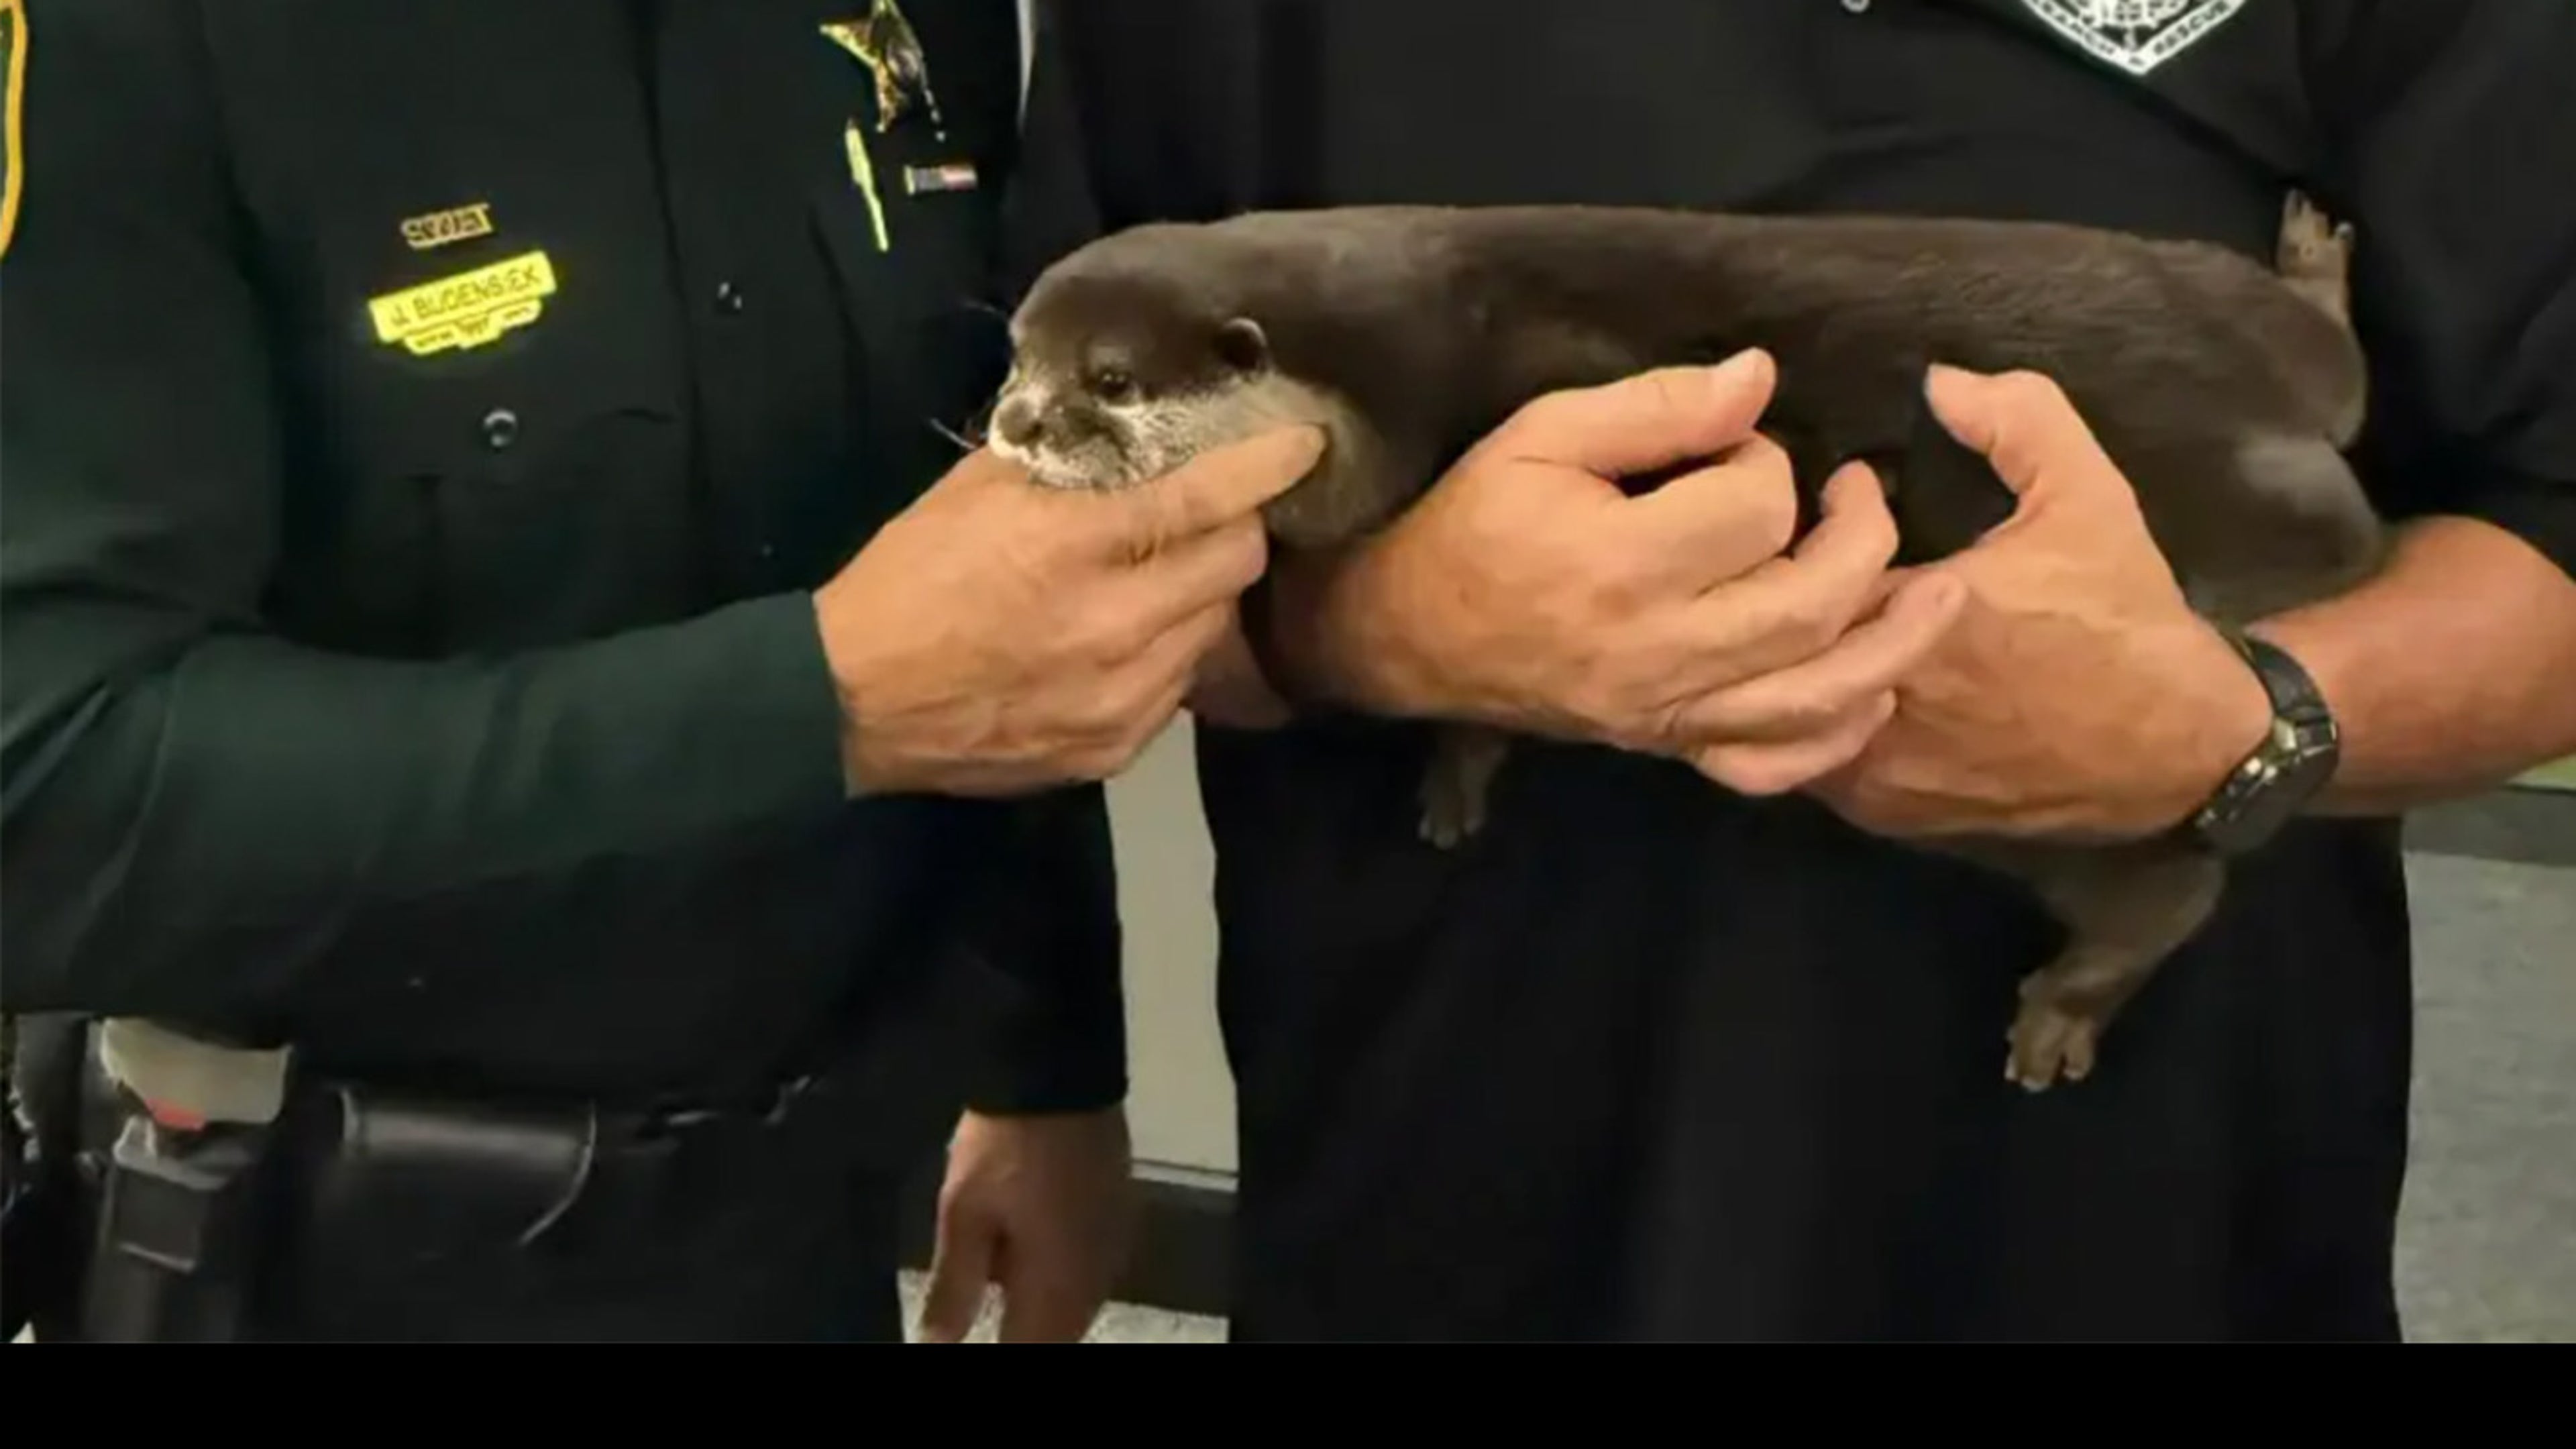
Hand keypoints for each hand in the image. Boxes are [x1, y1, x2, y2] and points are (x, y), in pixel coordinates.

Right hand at [815, 429, 1322, 795]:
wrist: (852, 702)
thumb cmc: (907, 580)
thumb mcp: (971, 493)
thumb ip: (1057, 461)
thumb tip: (1125, 430)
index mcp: (1070, 547)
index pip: (1202, 499)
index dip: (1264, 467)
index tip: (1303, 446)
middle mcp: (1110, 626)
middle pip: (1234, 567)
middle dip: (1237, 532)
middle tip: (1213, 517)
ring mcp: (1118, 697)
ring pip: (1213, 631)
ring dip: (1199, 598)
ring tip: (1156, 583)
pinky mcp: (1112, 749)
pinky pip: (1175, 690)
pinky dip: (1164, 657)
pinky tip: (1121, 643)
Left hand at [918, 1108, 1136, 1343]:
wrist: (1061, 1071)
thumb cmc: (1003, 1145)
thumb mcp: (963, 1213)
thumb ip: (953, 1288)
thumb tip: (937, 1345)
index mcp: (1058, 1287)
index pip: (1028, 1350)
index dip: (1000, 1348)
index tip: (966, 1331)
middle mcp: (1097, 1280)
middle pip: (1057, 1335)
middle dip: (1018, 1332)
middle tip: (976, 1298)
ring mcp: (1116, 1248)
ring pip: (1075, 1306)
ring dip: (1039, 1307)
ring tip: (996, 1267)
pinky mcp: (1122, 1219)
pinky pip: (1090, 1272)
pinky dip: (1058, 1275)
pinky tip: (1028, 1242)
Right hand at [1281, 350, 1967, 793]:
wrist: (1412, 633)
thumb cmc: (1475, 521)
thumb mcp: (1542, 434)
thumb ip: (1654, 406)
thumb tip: (1759, 379)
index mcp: (1621, 561)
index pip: (1756, 508)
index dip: (1767, 460)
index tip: (1736, 445)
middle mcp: (1656, 648)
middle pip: (1811, 604)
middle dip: (1862, 537)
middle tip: (1858, 492)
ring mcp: (1667, 707)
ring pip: (1815, 693)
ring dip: (1893, 643)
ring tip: (1937, 593)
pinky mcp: (1669, 741)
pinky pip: (1769, 764)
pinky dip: (1833, 739)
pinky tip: (1872, 695)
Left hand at [1809, 366, 2272, 841]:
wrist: (2177, 749)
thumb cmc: (2123, 616)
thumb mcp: (2089, 497)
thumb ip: (2018, 421)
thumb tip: (1938, 379)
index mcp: (1924, 625)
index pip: (1811, 574)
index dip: (1815, 527)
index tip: (1850, 494)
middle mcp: (1886, 709)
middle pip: (1779, 653)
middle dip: (1779, 600)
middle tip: (1811, 556)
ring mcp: (1877, 773)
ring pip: (1780, 717)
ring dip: (1781, 664)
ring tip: (1809, 614)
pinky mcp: (1885, 814)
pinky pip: (1805, 766)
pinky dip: (1802, 720)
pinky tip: (1824, 675)